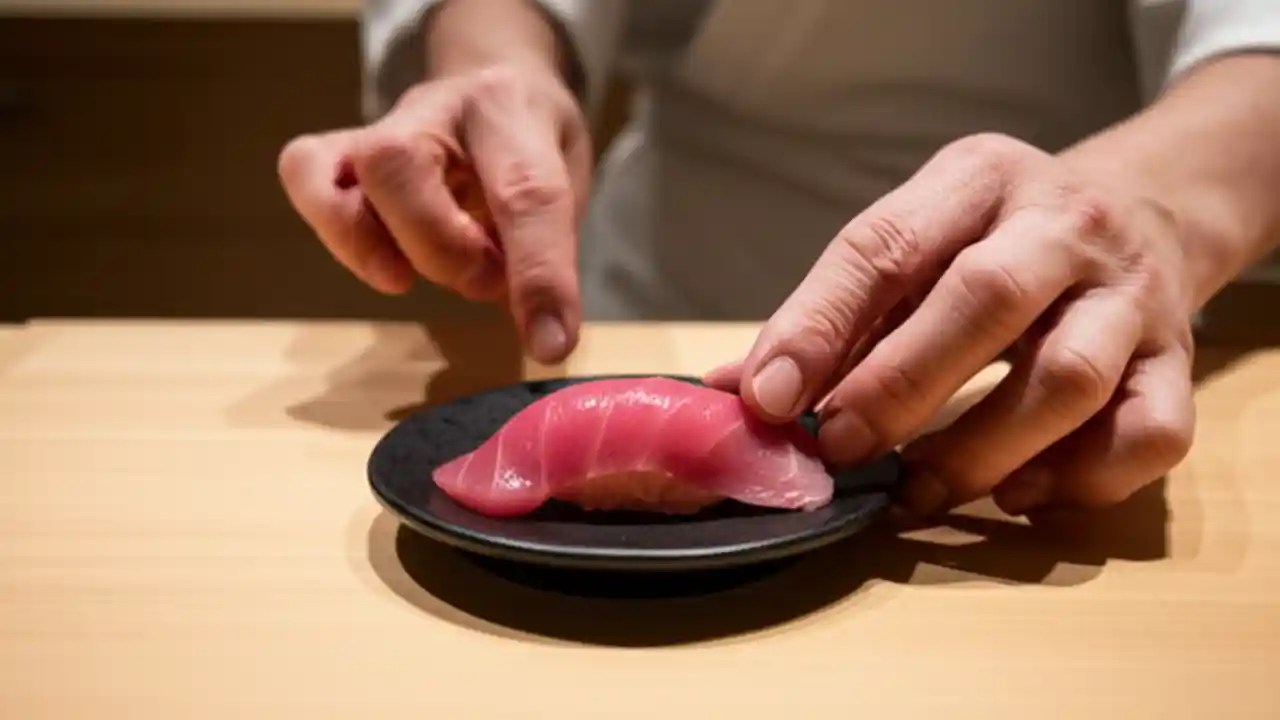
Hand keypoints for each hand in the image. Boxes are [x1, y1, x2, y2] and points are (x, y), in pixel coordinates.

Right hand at [277, 64, 591, 362]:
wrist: (496, 78)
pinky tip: (387, 265)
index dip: (539, 274)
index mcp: (513, 110)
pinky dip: (338, 233)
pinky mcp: (341, 147)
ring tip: (418, 276)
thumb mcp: (570, 186)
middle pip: (402, 163)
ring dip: (377, 245)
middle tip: (485, 282)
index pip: (526, 191)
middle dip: (441, 249)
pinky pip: (305, 174)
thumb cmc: (535, 144)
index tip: (550, 342)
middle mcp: (440, 105)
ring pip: (346, 172)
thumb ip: (549, 249)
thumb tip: (538, 334)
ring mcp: (381, 123)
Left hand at [707, 133, 1196, 517]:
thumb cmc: (999, 236)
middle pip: (985, 298)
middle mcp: (1063, 224)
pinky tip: (1018, 494)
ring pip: (1067, 377)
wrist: (1150, 204)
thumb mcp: (918, 239)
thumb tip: (732, 394)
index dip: (818, 326)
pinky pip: (1149, 432)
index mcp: (976, 180)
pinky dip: (1079, 479)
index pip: (885, 247)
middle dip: (899, 385)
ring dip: (980, 449)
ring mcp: (1130, 294)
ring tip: (917, 489)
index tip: (765, 399)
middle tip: (839, 448)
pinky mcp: (1179, 361)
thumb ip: (833, 314)